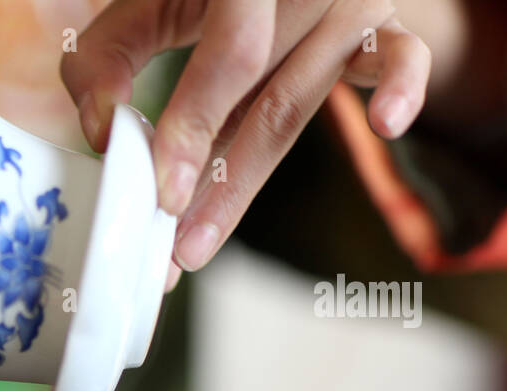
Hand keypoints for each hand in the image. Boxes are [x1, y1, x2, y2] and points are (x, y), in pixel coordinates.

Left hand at [60, 0, 430, 284]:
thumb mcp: (148, 5)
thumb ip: (108, 55)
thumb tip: (102, 130)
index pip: (231, 56)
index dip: (196, 125)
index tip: (164, 194)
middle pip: (268, 98)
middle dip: (218, 184)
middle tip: (176, 250)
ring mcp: (347, 1)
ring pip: (303, 106)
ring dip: (247, 184)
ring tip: (199, 244)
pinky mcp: (384, 23)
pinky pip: (405, 54)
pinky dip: (402, 86)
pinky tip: (387, 124)